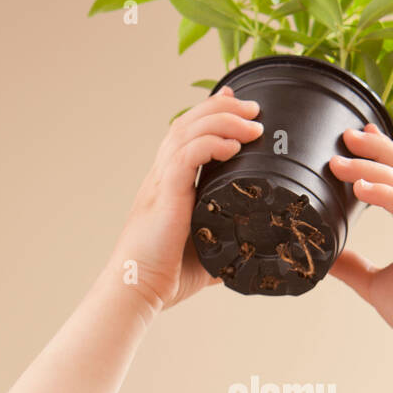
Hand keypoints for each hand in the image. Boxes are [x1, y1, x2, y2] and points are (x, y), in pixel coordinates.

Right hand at [114, 86, 264, 313]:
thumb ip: (227, 242)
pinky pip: (186, 156)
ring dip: (223, 120)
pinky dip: (211, 144)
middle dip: (223, 108)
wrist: (137, 290)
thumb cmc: (167, 276)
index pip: (187, 134)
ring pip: (188, 131)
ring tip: (254, 123)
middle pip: (188, 122)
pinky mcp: (164, 195)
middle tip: (255, 109)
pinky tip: (233, 146)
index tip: (238, 102)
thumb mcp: (208, 252)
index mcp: (169, 184)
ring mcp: (161, 182)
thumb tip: (255, 249)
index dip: (210, 113)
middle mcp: (162, 176)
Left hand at [328, 124, 392, 353]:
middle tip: (347, 135)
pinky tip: (362, 187)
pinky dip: (387, 194)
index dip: (382, 155)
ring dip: (373, 168)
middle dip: (378, 149)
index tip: (357, 138)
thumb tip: (324, 256)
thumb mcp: (373, 283)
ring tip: (342, 160)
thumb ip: (352, 265)